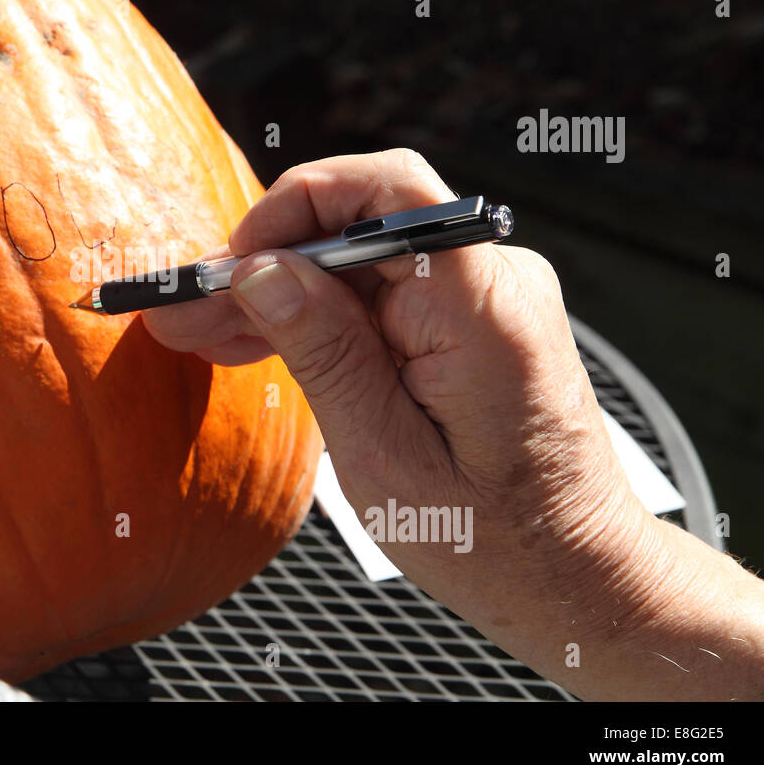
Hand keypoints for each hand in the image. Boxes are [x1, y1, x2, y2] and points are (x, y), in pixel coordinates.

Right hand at [145, 148, 763, 699]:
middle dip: (266, 263)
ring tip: (204, 336)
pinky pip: (382, 293)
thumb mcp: (385, 458)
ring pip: (358, 259)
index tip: (234, 262)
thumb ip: (325, 352)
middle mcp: (494, 282)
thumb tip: (262, 272)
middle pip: (360, 224)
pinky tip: (258, 342)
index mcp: (482, 309)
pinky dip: (321, 314)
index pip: (387, 190)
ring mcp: (485, 298)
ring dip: (281, 292)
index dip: (296, 205)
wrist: (576, 574)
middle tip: (187, 314)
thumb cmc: (496, 540)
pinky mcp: (471, 321)